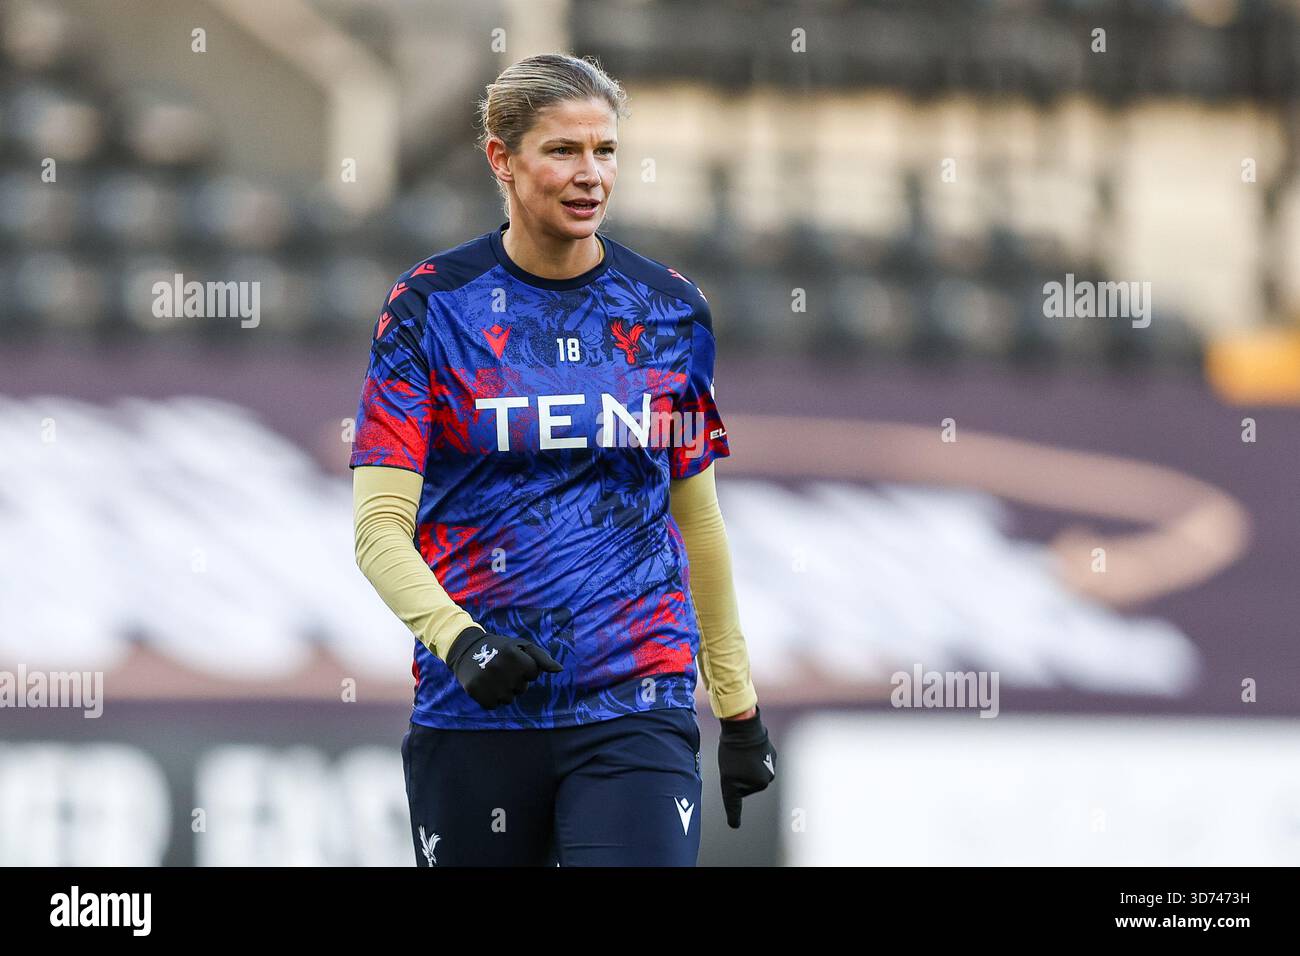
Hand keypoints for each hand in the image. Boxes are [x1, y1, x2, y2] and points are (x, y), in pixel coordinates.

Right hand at [445, 626, 562, 709]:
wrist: (467, 649)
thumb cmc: (500, 648)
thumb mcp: (521, 646)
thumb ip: (542, 658)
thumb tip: (560, 670)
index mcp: (513, 655)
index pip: (534, 674)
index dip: (526, 669)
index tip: (514, 661)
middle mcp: (501, 668)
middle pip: (521, 689)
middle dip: (515, 681)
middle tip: (502, 669)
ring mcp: (487, 681)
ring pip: (508, 699)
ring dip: (504, 691)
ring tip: (494, 677)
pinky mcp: (476, 692)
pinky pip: (493, 705)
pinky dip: (491, 699)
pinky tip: (486, 686)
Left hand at [718, 705, 775, 827]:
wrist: (744, 728)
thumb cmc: (732, 750)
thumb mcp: (726, 775)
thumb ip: (733, 796)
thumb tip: (737, 817)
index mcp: (750, 787)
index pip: (736, 803)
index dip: (734, 816)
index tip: (734, 825)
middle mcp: (761, 783)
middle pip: (746, 784)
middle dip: (739, 775)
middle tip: (734, 762)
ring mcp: (770, 770)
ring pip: (753, 773)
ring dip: (747, 765)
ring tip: (741, 754)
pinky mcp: (773, 757)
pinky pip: (761, 762)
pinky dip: (755, 757)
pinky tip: (751, 749)